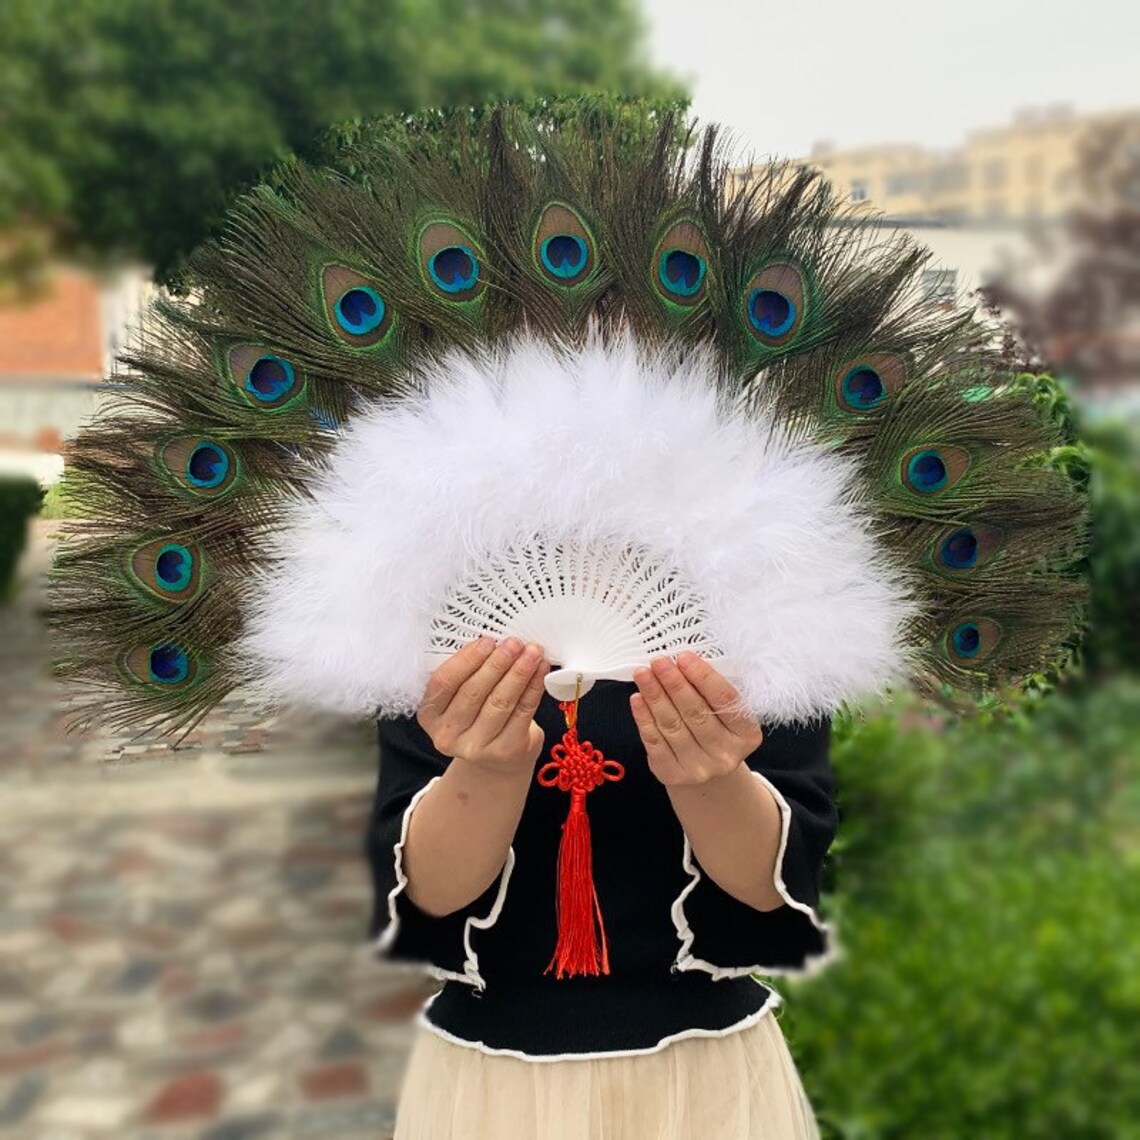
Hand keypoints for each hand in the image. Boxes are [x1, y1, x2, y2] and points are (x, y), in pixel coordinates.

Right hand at [417, 636, 548, 773]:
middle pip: (474, 692)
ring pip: (500, 701)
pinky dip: (534, 687)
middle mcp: (447, 734)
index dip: (466, 660)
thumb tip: (495, 642)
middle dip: (498, 663)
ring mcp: (475, 747)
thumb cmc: (477, 716)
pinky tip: (540, 670)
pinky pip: (522, 712)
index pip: (443, 682)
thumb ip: (467, 673)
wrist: (496, 760)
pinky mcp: (505, 751)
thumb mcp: (460, 697)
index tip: (488, 641)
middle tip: (515, 642)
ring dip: (519, 672)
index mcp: (429, 714)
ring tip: (532, 652)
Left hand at [630, 652, 762, 786]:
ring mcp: (699, 768)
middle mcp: (726, 754)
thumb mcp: (725, 712)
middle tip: (658, 661)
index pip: (725, 701)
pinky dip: (644, 717)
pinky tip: (637, 698)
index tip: (684, 657)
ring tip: (643, 673)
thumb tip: (681, 661)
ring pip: (672, 725)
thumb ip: (711, 690)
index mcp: (746, 734)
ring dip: (654, 695)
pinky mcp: (672, 774)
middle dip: (674, 683)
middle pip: (696, 712)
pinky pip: (654, 741)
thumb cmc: (715, 728)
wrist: (707, 771)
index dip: (703, 677)